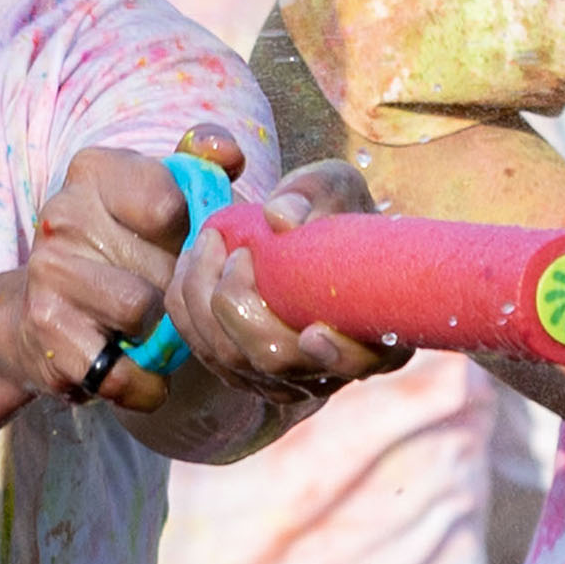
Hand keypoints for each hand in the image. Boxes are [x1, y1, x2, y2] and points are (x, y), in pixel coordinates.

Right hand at [18, 134, 233, 413]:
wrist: (47, 316)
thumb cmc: (128, 250)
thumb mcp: (164, 197)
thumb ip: (203, 164)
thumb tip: (225, 154)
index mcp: (95, 171)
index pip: (170, 203)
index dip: (195, 234)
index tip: (185, 242)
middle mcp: (62, 213)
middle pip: (166, 265)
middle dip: (181, 290)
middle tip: (169, 295)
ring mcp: (49, 272)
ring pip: (143, 313)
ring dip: (162, 335)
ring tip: (151, 328)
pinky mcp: (46, 332)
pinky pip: (122, 371)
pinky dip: (143, 385)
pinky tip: (139, 367)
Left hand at [159, 155, 406, 402]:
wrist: (305, 231)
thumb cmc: (332, 211)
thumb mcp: (336, 187)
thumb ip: (315, 195)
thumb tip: (279, 218)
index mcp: (377, 333)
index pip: (361, 363)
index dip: (337, 355)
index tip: (314, 331)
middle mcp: (330, 368)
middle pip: (275, 359)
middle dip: (240, 305)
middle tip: (236, 250)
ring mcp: (283, 376)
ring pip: (230, 357)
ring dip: (205, 297)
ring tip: (211, 241)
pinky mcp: (242, 369)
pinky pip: (202, 347)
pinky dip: (187, 305)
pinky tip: (196, 262)